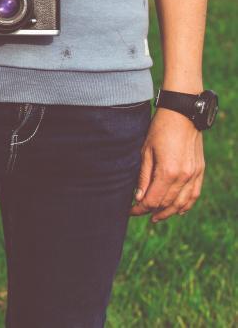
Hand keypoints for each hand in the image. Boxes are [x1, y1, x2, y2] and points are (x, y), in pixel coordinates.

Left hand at [130, 107, 204, 221]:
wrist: (182, 114)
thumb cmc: (159, 130)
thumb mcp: (145, 151)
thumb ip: (143, 176)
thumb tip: (139, 197)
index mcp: (168, 172)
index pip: (153, 200)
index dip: (140, 208)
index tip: (130, 211)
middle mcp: (184, 176)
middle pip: (167, 204)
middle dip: (152, 211)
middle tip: (140, 213)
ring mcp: (195, 174)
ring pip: (182, 203)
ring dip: (169, 212)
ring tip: (157, 216)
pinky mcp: (200, 171)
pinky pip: (195, 194)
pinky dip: (186, 205)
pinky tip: (178, 210)